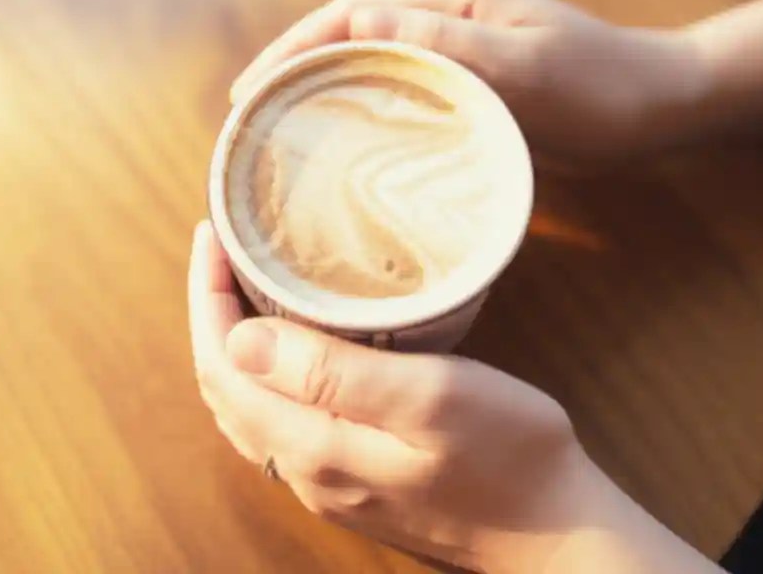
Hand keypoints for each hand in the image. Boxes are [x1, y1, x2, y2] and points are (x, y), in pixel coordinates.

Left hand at [187, 221, 608, 571]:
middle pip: (224, 387)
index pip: (222, 365)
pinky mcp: (354, 481)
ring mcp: (328, 482)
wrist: (554, 529)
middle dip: (213, 313)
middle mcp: (306, 472)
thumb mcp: (431, 397)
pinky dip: (267, 375)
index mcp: (314, 446)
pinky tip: (292, 346)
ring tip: (245, 284)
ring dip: (235, 344)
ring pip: (249, 407)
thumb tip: (241, 339)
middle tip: (225, 246)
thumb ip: (334, 373)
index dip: (207, 296)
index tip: (213, 234)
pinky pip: (282, 421)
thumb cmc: (509, 453)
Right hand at [231, 0, 707, 167]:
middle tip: (249, 113)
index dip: (298, 44)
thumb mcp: (526, 64)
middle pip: (354, 31)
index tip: (252, 86)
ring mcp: (463, 48)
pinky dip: (367, 111)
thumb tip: (360, 18)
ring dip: (327, 88)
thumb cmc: (599, 87)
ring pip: (376, 63)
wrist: (657, 109)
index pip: (355, 11)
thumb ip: (449, 42)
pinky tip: (348, 145)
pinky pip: (406, 91)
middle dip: (298, 65)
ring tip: (281, 129)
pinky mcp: (476, 83)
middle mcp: (451, 14)